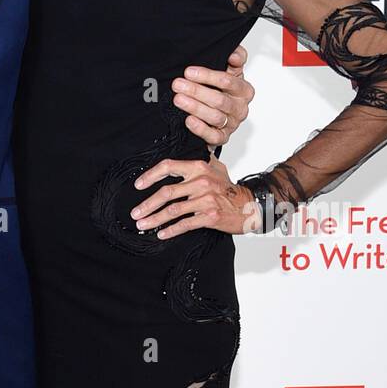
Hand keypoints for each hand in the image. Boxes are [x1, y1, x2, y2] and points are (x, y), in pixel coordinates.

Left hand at [130, 154, 259, 236]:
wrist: (251, 205)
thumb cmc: (230, 188)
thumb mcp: (216, 167)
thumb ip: (199, 159)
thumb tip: (180, 154)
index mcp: (199, 167)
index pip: (168, 167)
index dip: (150, 176)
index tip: (138, 185)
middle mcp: (201, 182)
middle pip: (167, 192)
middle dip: (147, 204)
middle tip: (135, 213)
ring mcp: (206, 199)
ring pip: (173, 210)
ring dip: (154, 219)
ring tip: (142, 224)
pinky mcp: (210, 216)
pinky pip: (185, 224)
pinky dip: (171, 230)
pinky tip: (161, 233)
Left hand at [172, 44, 254, 147]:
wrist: (216, 111)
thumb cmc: (221, 88)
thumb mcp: (229, 70)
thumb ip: (235, 57)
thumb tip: (234, 54)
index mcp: (243, 90)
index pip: (228, 81)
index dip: (208, 76)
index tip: (189, 71)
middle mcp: (240, 108)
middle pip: (219, 99)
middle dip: (196, 91)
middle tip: (178, 84)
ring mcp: (231, 124)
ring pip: (215, 117)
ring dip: (195, 107)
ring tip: (178, 99)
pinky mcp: (222, 137)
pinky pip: (214, 136)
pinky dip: (200, 129)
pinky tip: (188, 120)